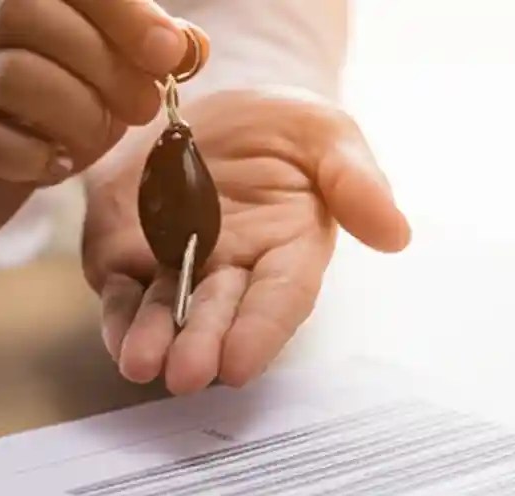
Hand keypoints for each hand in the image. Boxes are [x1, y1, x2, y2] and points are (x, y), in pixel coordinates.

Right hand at [0, 0, 207, 240]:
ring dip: (75, 112)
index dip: (123, 11)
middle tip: (143, 108)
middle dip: (104, 64)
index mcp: (8, 3)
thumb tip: (193, 45)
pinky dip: (31, 155)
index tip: (169, 53)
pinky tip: (54, 166)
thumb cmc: (33, 118)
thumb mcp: (96, 82)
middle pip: (26, 14)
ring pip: (7, 74)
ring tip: (96, 139)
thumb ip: (140, 58)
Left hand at [82, 89, 410, 394]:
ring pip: (168, 313)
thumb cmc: (281, 126)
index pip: (280, 297)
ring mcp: (180, 267)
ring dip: (155, 342)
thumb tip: (396, 234)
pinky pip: (123, 294)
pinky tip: (118, 340)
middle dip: (203, 346)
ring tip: (142, 365)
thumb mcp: (326, 134)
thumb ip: (356, 181)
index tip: (240, 364)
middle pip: (221, 314)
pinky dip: (119, 320)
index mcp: (290, 248)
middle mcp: (236, 269)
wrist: (212, 103)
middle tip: (187, 373)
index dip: (261, 331)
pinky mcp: (129, 255)